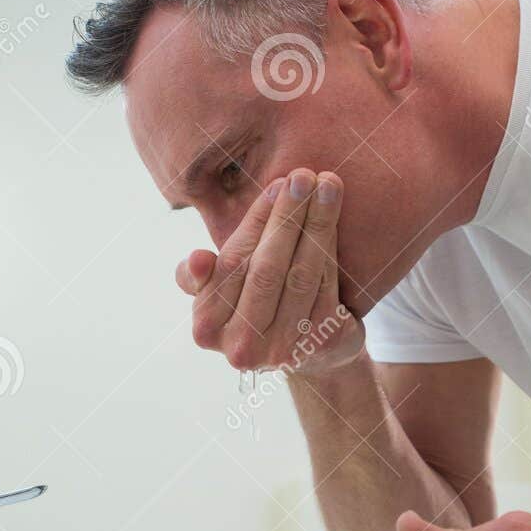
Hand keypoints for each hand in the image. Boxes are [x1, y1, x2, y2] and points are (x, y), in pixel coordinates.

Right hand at [176, 169, 365, 373]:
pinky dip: (330, 245)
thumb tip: (196, 260)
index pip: (231, 264)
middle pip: (266, 269)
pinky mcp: (323, 343)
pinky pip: (326, 284)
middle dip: (287, 216)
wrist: (310, 354)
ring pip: (300, 273)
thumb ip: (200, 279)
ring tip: (327, 183)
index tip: (277, 184)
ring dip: (316, 222)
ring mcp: (285, 349)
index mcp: (207, 329)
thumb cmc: (257, 310)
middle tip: (304, 176)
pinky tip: (334, 214)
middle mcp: (243, 347)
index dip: (255, 222)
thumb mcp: (219, 296)